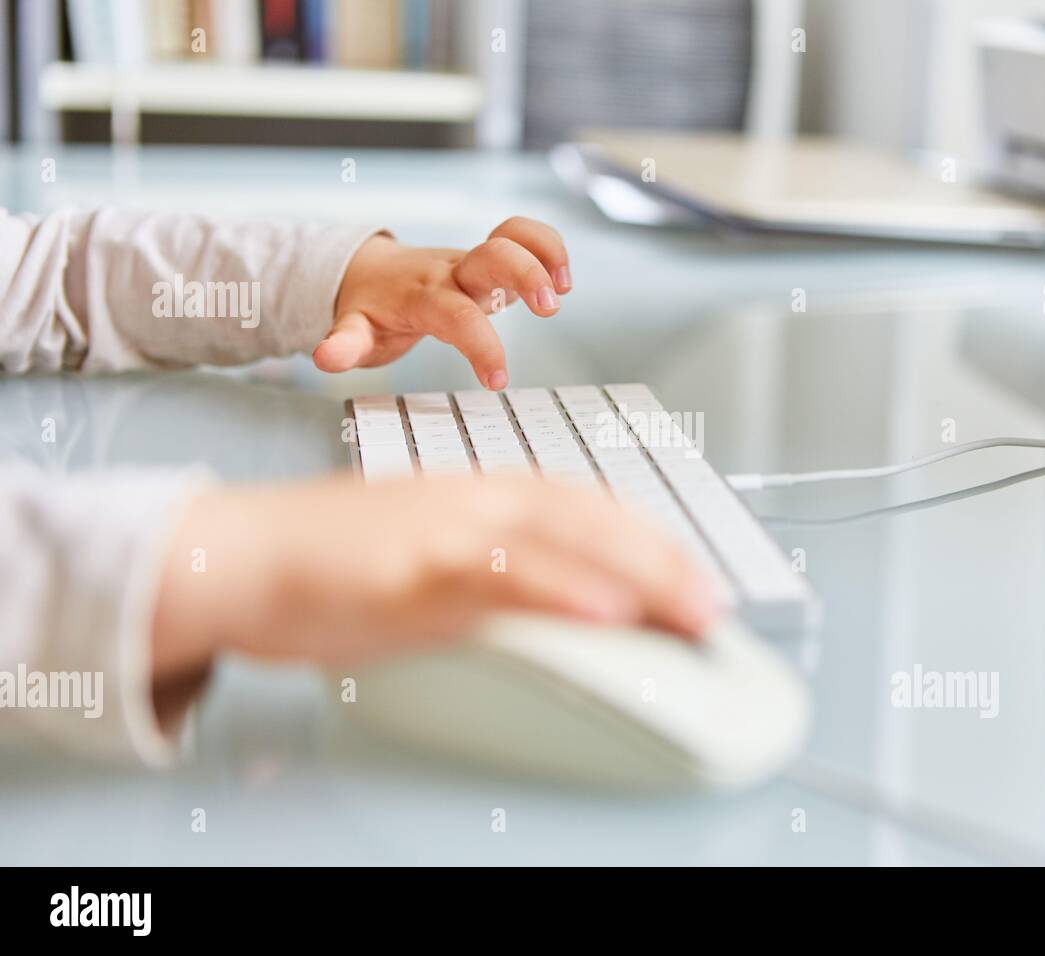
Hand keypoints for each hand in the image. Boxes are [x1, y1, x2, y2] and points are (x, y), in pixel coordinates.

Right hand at [151, 475, 720, 684]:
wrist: (238, 551)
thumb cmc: (330, 559)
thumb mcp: (430, 563)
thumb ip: (493, 580)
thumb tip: (549, 610)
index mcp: (482, 495)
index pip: (585, 508)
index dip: (646, 539)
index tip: (691, 575)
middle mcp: (476, 500)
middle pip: (590, 519)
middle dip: (661, 560)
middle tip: (712, 604)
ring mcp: (446, 529)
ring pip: (558, 539)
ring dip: (635, 574)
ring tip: (689, 609)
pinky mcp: (411, 566)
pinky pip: (498, 576)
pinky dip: (557, 589)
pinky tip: (603, 610)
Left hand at [313, 217, 572, 388]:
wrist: (368, 273)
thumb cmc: (369, 309)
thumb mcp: (352, 331)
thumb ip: (345, 344)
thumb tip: (325, 359)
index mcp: (423, 296)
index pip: (458, 316)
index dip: (482, 347)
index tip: (498, 382)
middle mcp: (453, 271)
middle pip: (494, 255)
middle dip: (526, 275)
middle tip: (549, 309)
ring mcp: (473, 261)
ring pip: (513, 235)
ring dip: (546, 253)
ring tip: (563, 289)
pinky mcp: (489, 257)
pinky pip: (523, 236)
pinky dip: (548, 248)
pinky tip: (562, 279)